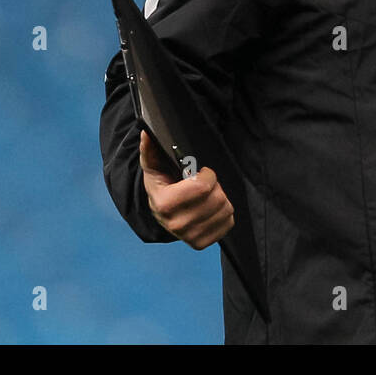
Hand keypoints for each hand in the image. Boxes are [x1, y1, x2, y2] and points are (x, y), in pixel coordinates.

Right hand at [140, 129, 234, 248]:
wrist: (161, 212)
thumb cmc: (161, 185)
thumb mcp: (153, 165)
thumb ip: (150, 148)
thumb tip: (146, 132)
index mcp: (165, 204)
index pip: (202, 187)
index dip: (207, 175)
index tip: (200, 172)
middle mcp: (177, 224)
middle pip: (217, 198)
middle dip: (214, 186)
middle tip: (204, 184)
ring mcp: (190, 236)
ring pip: (225, 209)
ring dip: (220, 198)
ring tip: (207, 195)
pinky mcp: (203, 242)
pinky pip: (228, 222)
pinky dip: (223, 212)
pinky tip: (211, 208)